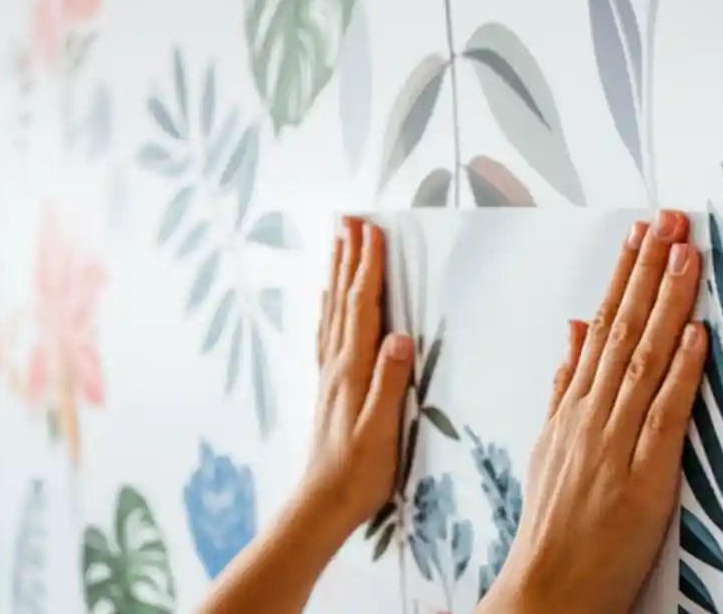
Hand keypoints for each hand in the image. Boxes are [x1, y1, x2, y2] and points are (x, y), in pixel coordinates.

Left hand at [198, 219, 413, 613]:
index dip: (369, 268)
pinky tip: (328, 297)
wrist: (322, 504)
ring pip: (332, 310)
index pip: (363, 308)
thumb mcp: (382, 430)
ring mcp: (330, 374)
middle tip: (350, 219)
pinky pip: (327, 332)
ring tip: (338, 242)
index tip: (373, 230)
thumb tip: (400, 336)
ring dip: (337, 273)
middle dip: (349, 257)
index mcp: (354, 370)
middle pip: (343, 299)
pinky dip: (328, 306)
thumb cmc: (359, 473)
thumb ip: (391, 382)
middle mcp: (337, 365)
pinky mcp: (330, 387)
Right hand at [479, 210, 707, 613]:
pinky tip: (696, 333)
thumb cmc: (552, 521)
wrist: (548, 586)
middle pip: (623, 328)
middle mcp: (593, 415)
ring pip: (644, 359)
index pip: (601, 324)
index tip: (642, 232)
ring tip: (686, 254)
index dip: (624, 274)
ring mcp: (617, 444)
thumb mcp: (548, 443)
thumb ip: (563, 383)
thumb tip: (574, 328)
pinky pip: (665, 415)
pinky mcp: (646, 477)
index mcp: (573, 406)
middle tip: (670, 221)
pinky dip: (681, 372)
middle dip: (649, 269)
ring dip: (668, 302)